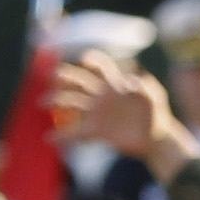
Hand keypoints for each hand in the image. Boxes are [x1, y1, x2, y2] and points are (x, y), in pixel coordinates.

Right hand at [51, 53, 186, 173]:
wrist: (155, 139)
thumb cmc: (157, 114)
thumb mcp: (156, 97)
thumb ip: (146, 87)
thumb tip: (133, 80)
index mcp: (115, 84)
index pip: (100, 67)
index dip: (92, 60)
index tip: (85, 60)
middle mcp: (102, 96)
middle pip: (80, 81)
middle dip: (65, 77)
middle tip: (52, 77)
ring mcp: (97, 114)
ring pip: (72, 103)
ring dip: (56, 101)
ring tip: (42, 104)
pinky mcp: (96, 132)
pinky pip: (76, 133)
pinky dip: (62, 136)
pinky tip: (49, 139)